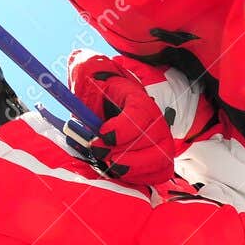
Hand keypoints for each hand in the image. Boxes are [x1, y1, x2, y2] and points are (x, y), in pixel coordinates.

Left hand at [68, 51, 179, 186]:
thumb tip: (82, 66)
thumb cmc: (99, 95)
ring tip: (110, 163)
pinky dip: (139, 177)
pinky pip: (158, 175)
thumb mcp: (89, 76)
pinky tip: (122, 170)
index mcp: (138, 100)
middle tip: (100, 152)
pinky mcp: (162, 161)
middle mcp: (157, 121)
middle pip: (153, 143)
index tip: (103, 135)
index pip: (140, 115)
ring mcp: (162, 142)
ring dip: (132, 168)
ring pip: (159, 161)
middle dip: (124, 153)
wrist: (111, 107)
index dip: (122, 129)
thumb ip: (85, 70)